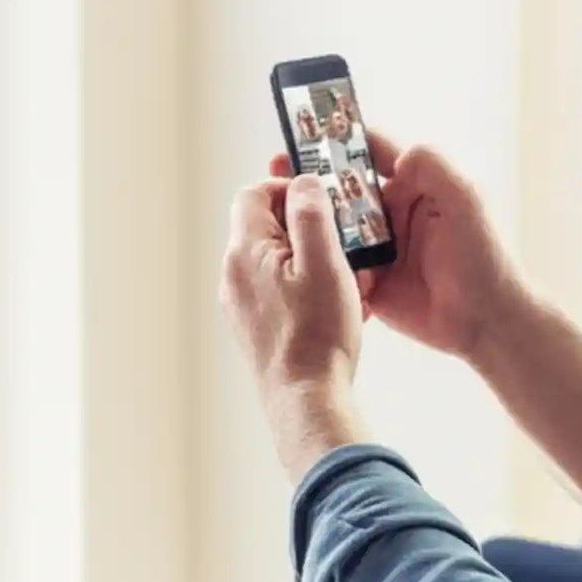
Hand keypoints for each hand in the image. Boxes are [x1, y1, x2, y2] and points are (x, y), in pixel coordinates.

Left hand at [219, 174, 367, 479]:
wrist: (306, 399)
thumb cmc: (318, 334)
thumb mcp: (325, 262)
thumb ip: (312, 214)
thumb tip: (303, 182)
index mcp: (246, 252)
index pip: (254, 194)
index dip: (288, 188)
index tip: (321, 199)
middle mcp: (234, 276)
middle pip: (265, 227)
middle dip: (307, 227)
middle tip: (343, 239)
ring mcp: (241, 305)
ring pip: (276, 262)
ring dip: (310, 259)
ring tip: (347, 277)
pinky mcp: (254, 329)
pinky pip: (279, 292)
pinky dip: (306, 288)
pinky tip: (337, 306)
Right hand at [269, 129, 531, 359]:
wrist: (484, 321)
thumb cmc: (485, 257)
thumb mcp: (465, 200)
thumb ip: (433, 168)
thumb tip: (397, 153)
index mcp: (413, 183)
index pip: (369, 150)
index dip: (338, 138)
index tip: (304, 129)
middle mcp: (391, 210)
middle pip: (340, 186)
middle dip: (309, 177)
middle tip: (277, 170)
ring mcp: (377, 246)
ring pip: (331, 225)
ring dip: (306, 219)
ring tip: (273, 212)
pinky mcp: (367, 279)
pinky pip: (334, 264)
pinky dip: (316, 260)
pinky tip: (293, 257)